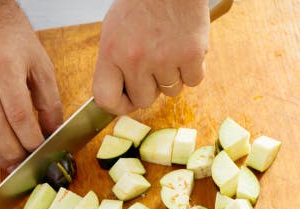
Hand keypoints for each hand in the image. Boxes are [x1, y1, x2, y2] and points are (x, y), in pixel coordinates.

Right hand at [0, 0, 62, 170]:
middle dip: (13, 153)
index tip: (42, 150)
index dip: (31, 139)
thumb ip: (49, 101)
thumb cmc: (14, 38)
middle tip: (28, 166)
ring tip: (13, 166)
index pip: (18, 115)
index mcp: (4, 69)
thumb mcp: (41, 64)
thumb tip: (53, 133)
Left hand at [93, 0, 209, 114]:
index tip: (128, 101)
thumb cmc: (143, 1)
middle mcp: (135, 59)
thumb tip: (121, 95)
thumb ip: (116, 62)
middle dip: (151, 87)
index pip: (105, 98)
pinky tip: (187, 48)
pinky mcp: (190, 55)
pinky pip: (193, 81)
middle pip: (143, 100)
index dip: (118, 106)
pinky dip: (193, 69)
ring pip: (171, 92)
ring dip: (174, 76)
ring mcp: (164, 59)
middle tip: (156, 64)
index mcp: (111, 51)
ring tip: (171, 48)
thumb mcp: (116, 29)